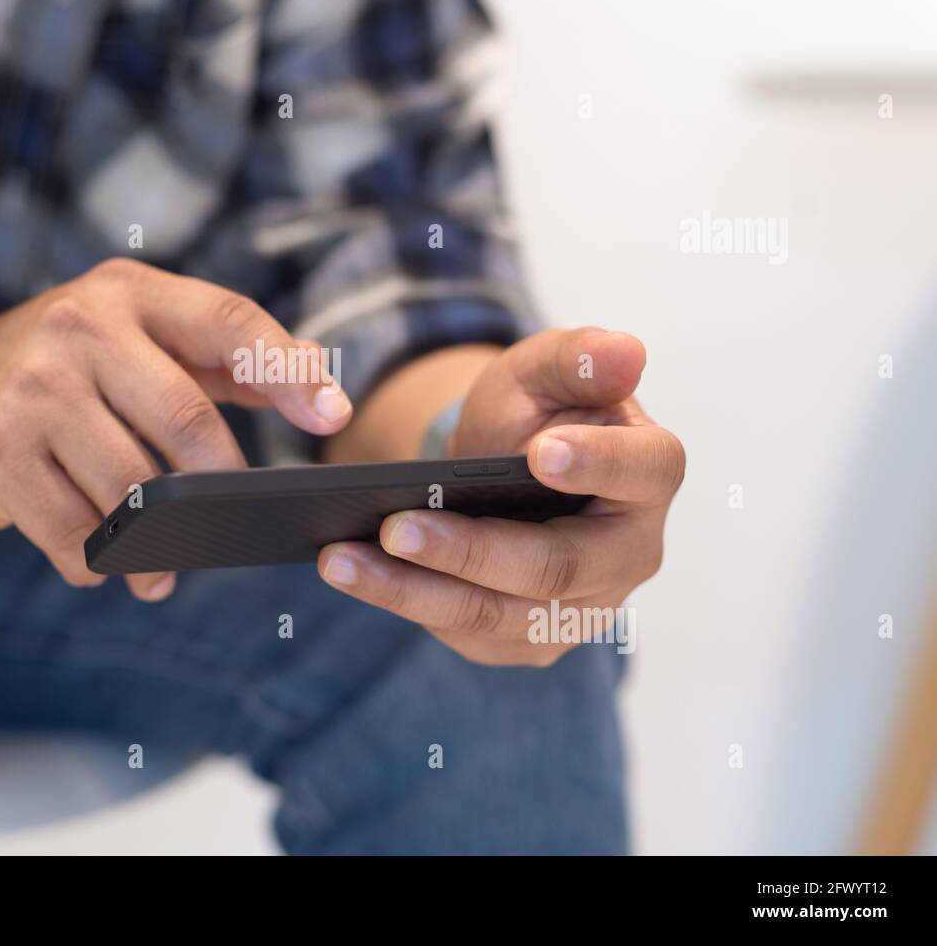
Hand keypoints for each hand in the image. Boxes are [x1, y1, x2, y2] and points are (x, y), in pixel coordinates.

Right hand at [0, 258, 351, 598]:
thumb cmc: (50, 373)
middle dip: (222, 482)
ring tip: (172, 563)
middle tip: (239, 516)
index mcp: (125, 292)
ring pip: (133, 490)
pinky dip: (103, 562)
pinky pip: (77, 533)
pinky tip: (110, 565)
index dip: (287, 370)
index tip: (335, 417)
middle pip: (187, 419)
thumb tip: (315, 388)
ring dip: (161, 542)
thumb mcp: (124, 336)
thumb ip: (214, 358)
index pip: (227, 321)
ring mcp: (32, 392)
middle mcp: (78, 329)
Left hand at [317, 328, 682, 665]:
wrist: (503, 470)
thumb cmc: (535, 414)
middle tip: (396, 527)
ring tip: (341, 559)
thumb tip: (625, 351)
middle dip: (470, 551)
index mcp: (648, 475)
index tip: (541, 452)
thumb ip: (579, 358)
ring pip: (498, 614)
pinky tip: (353, 573)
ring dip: (412, 589)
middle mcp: (629, 555)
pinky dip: (403, 602)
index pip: (641, 472)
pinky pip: (466, 631)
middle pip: (556, 568)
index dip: (597, 464)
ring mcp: (582, 609)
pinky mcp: (528, 639)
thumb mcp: (546, 370)